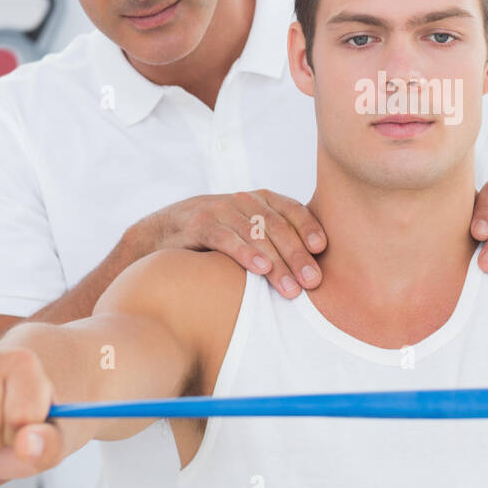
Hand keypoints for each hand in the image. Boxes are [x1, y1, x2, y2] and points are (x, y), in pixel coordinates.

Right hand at [140, 190, 326, 298]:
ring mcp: (221, 210)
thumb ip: (277, 239)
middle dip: (297, 255)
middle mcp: (244, 200)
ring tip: (291, 288)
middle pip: (277, 226)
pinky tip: (260, 269)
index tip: (322, 249)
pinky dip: (245, 253)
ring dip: (276, 263)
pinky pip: (227, 238)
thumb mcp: (249, 230)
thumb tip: (316, 268)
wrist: (165, 231)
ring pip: (255, 235)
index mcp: (262, 200)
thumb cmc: (219, 236)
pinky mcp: (200, 224)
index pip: (292, 210)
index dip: (309, 227)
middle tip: (313, 282)